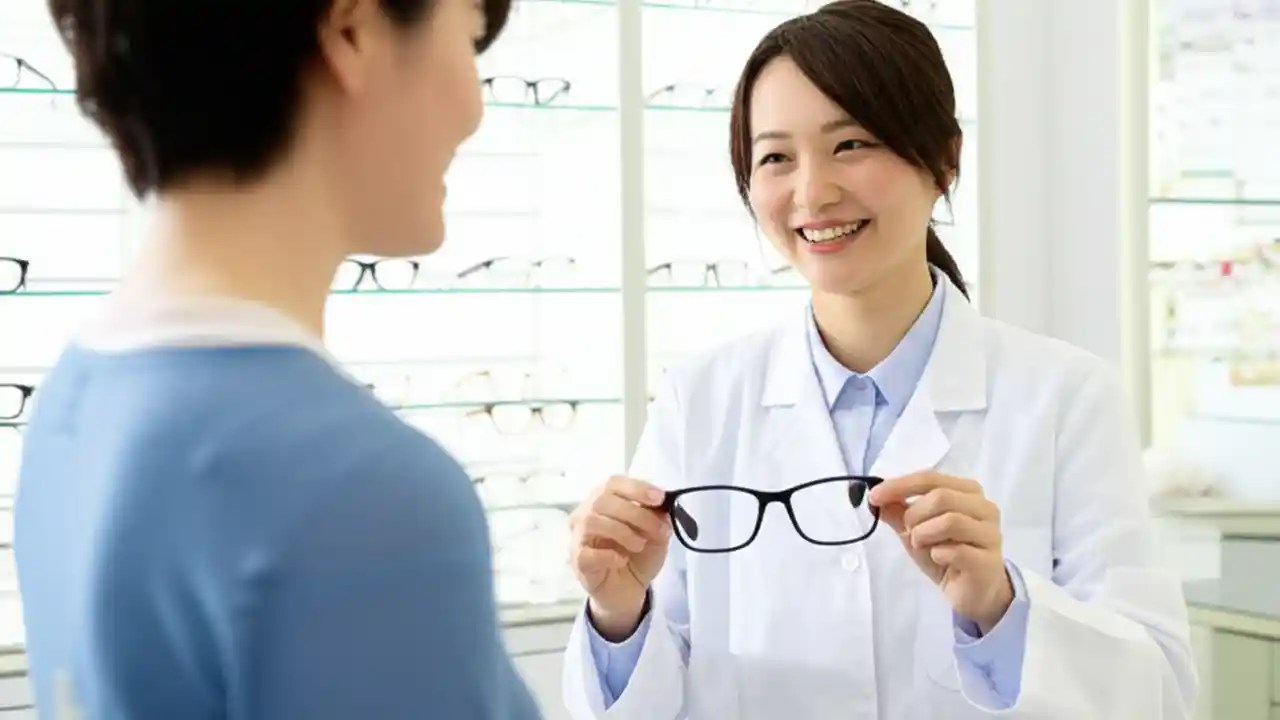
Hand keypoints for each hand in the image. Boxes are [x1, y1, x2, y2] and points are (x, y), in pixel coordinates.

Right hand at [568, 475, 671, 641]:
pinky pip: (587, 553)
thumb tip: (663, 505)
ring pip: (591, 521)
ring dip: (622, 531)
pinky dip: (608, 555)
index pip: (612, 483)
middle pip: (601, 500)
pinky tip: (622, 560)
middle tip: (657, 530)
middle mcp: (586, 514)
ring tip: (640, 545)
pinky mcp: (578, 562)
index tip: (659, 498)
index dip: (636, 488)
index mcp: (605, 501)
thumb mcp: (656, 534)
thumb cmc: (638, 556)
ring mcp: (578, 538)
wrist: (628, 591)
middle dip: (635, 513)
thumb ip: (657, 517)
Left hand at [869, 471, 1012, 633]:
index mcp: (967, 492)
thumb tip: (876, 498)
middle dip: (914, 516)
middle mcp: (984, 508)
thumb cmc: (946, 555)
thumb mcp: (915, 530)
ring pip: (950, 521)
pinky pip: (957, 551)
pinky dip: (938, 554)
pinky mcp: (988, 561)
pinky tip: (939, 558)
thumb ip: (898, 512)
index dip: (900, 485)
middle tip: (910, 533)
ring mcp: (990, 534)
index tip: (874, 496)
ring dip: (924, 535)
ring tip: (922, 546)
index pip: (931, 478)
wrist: (970, 592)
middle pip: (941, 497)